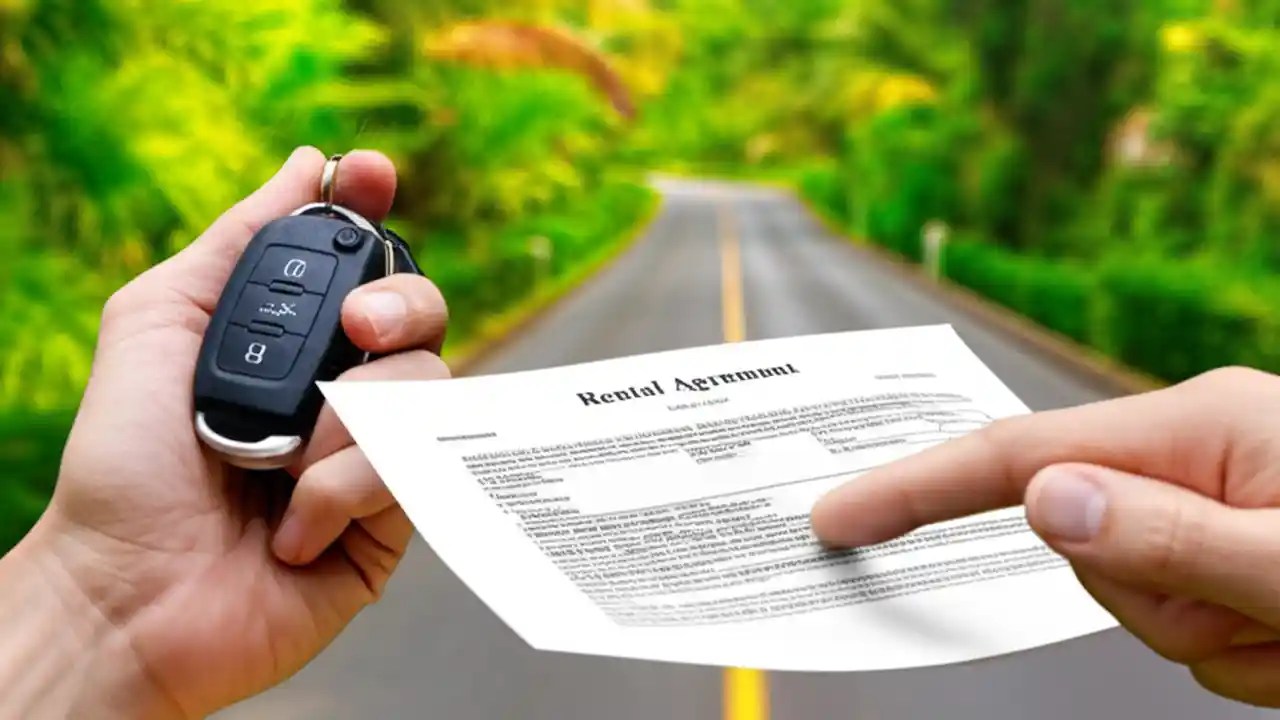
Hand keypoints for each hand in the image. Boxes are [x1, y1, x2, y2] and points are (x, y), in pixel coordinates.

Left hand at [7, 147, 448, 717]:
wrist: (126, 591)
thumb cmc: (125, 465)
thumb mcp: (160, 323)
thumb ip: (236, 241)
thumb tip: (307, 165)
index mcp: (292, 339)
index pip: (359, 259)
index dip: (375, 209)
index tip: (374, 174)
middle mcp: (342, 386)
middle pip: (424, 311)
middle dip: (398, 304)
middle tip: (355, 329)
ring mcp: (373, 451)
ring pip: (431, 385)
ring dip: (347, 422)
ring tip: (278, 466)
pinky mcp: (395, 519)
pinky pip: (412, 466)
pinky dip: (342, 489)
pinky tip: (291, 529)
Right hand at [811, 367, 1279, 707]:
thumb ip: (1166, 536)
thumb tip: (1042, 502)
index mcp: (1198, 426)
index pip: (1020, 455)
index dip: (916, 487)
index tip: (838, 519)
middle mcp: (1194, 453)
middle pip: (1082, 544)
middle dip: (1155, 605)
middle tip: (1258, 620)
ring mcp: (1209, 503)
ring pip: (1131, 595)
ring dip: (1207, 634)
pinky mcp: (1224, 551)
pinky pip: (1179, 623)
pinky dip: (1239, 649)